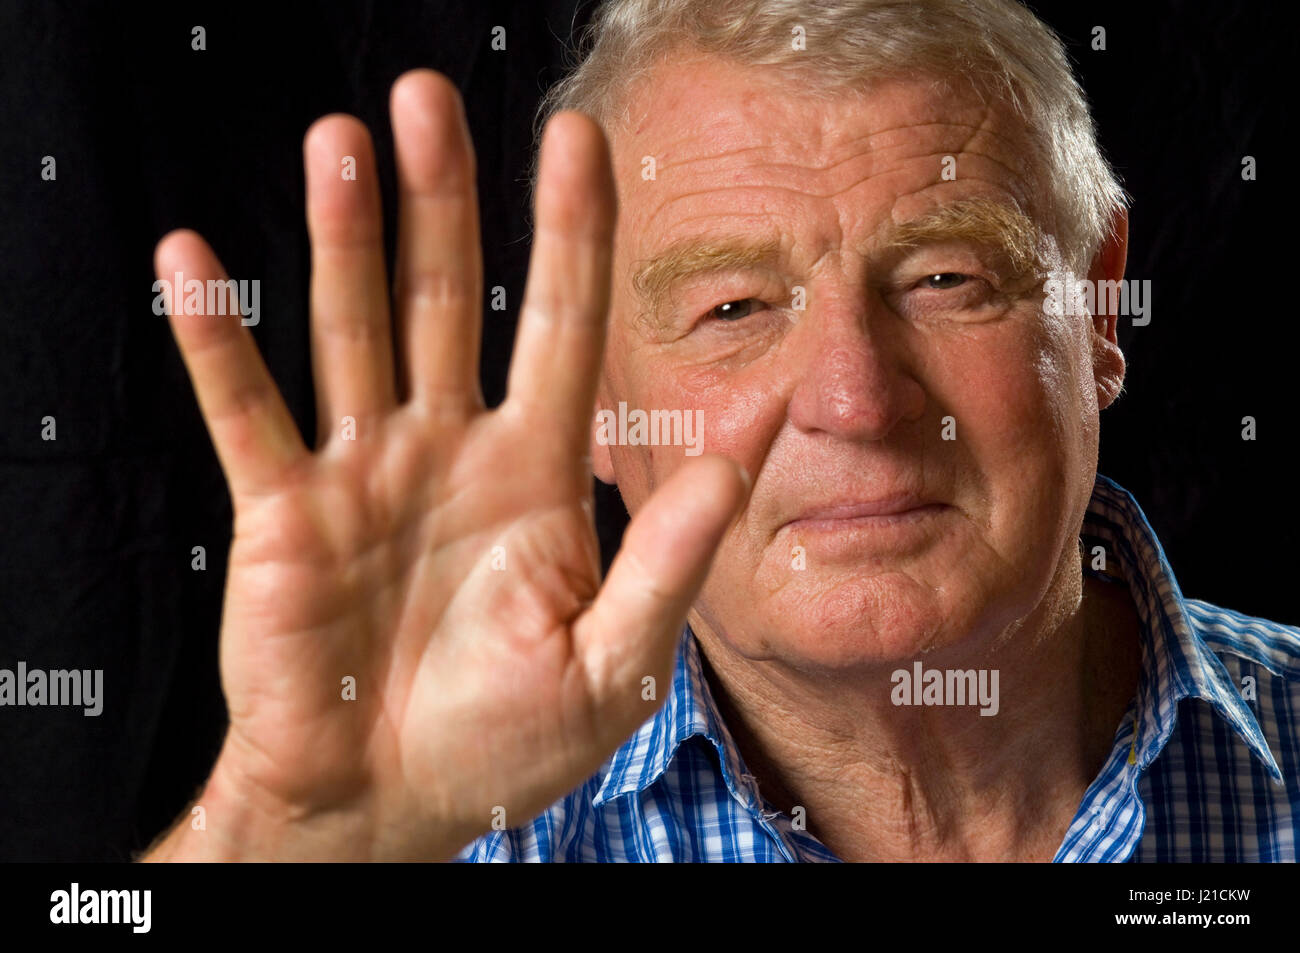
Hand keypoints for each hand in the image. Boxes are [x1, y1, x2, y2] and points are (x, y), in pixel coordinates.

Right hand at [146, 69, 748, 860]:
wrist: (388, 808)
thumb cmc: (506, 743)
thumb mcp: (617, 657)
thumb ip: (675, 548)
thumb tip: (752, 441)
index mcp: (538, 475)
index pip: (563, 325)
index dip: (572, 232)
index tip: (576, 138)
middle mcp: (451, 451)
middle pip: (450, 298)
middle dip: (442, 199)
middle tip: (428, 97)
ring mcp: (364, 472)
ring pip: (354, 328)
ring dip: (343, 237)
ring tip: (341, 143)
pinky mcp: (284, 512)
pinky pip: (245, 412)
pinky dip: (218, 340)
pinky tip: (197, 261)